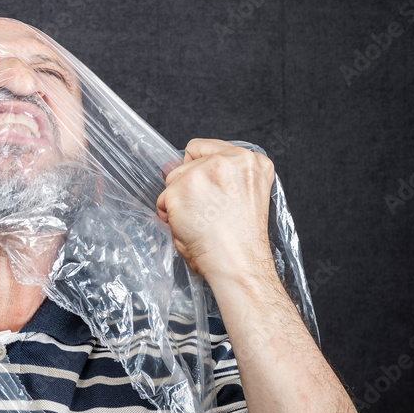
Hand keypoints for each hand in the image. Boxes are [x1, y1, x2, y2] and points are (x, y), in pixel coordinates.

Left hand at [156, 139, 275, 282]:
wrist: (239, 264)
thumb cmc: (242, 240)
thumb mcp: (241, 194)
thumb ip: (215, 175)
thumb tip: (169, 165)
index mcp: (250, 161)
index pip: (208, 148)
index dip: (201, 168)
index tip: (207, 188)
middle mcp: (227, 160)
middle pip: (187, 162)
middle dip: (188, 186)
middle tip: (206, 213)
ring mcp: (202, 172)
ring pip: (173, 179)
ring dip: (178, 200)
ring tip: (199, 221)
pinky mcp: (180, 189)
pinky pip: (163, 199)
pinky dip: (169, 214)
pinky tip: (188, 227)